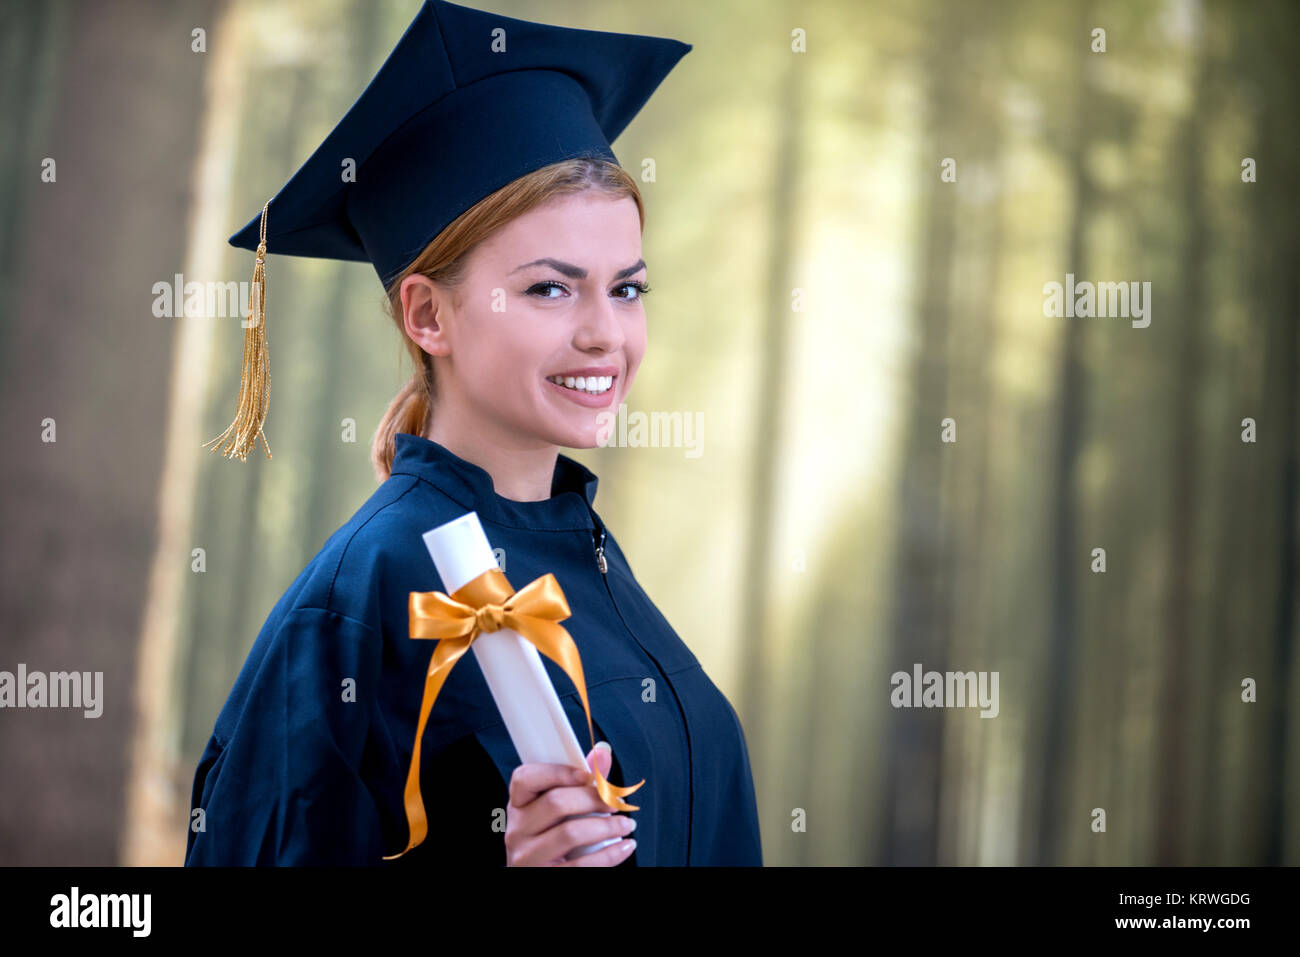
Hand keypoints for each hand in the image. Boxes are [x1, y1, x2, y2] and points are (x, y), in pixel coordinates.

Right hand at [504, 742, 637, 865]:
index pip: (524, 778)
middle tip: (616, 802)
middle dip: (593, 799)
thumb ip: (580, 781)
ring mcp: (527, 857)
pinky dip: (611, 854)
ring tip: (626, 824)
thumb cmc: (554, 841)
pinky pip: (582, 864)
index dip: (558, 772)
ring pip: (570, 832)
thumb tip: (602, 752)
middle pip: (555, 802)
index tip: (589, 775)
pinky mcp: (545, 876)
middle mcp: (517, 830)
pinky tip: (625, 846)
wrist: (543, 876)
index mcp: (518, 807)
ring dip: (607, 827)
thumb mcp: (559, 812)